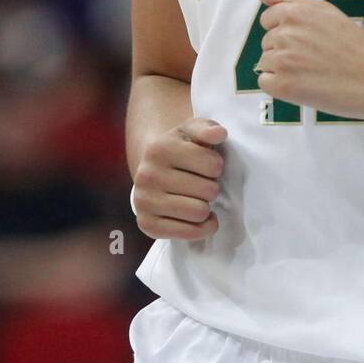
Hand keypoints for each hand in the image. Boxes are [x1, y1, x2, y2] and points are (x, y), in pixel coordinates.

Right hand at [132, 117, 226, 240]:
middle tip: (201, 184)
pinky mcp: (146, 224)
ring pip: (200, 212)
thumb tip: (219, 134)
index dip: (217, 166)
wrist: (153, 173)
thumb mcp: (192, 132)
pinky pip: (189, 234)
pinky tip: (197, 217)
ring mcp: (144, 201)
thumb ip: (207, 129)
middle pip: (209, 191)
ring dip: (207, 208)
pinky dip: (201, 228)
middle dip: (212, 188)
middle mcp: (147, 174)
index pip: (214, 165)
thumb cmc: (182, 151)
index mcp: (160, 148)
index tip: (208, 165)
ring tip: (198, 199)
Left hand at [249, 0, 363, 119]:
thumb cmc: (354, 44)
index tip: (312, 40)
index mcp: (294, 11)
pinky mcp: (284, 86)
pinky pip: (266, 83)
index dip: (289, 32)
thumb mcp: (323, 10)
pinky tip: (306, 85)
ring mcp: (283, 60)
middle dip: (287, 51)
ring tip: (315, 72)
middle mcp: (285, 33)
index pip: (268, 21)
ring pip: (266, 63)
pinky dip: (282, 87)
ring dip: (285, 70)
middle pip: (267, 43)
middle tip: (319, 58)